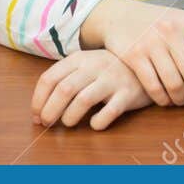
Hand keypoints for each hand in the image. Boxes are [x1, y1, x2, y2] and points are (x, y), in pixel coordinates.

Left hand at [32, 49, 153, 129]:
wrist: (147, 62)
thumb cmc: (108, 70)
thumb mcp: (86, 66)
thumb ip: (65, 80)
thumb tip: (39, 111)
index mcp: (79, 58)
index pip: (50, 78)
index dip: (38, 100)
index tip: (36, 116)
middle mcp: (95, 66)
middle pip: (64, 90)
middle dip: (50, 111)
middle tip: (48, 124)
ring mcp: (112, 79)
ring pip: (83, 100)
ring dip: (70, 117)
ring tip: (70, 123)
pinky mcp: (128, 94)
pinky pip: (108, 112)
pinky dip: (97, 123)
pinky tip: (95, 124)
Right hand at [87, 0, 183, 106]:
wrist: (122, 15)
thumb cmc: (162, 24)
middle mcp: (172, 30)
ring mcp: (151, 43)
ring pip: (174, 84)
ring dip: (181, 99)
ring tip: (182, 100)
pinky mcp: (133, 55)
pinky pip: (153, 87)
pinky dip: (163, 99)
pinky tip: (166, 99)